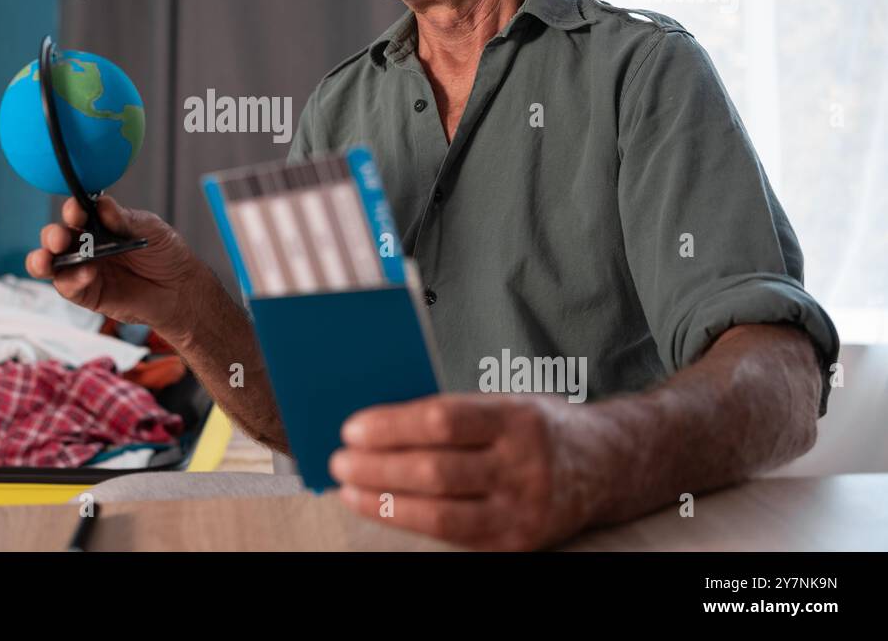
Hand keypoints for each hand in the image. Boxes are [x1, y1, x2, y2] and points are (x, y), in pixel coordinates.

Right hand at [24, 195, 204, 340]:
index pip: (76, 214)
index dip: (72, 211)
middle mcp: (86, 246)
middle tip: (59, 237)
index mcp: (98, 224)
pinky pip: (69, 287)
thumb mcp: (149, 228)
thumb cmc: (166, 254)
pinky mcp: (89, 294)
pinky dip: (72, 280)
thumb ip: (124, 219)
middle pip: (56, 238)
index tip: (75, 210)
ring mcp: (84, 270)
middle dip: (52, 235)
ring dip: (44, 260)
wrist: (181, 288)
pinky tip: (86, 274)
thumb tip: (102, 204)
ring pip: (52, 265)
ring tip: (49, 259)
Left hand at [328, 392, 608, 549]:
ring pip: (440, 513)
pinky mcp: (516, 544)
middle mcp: (524, 466)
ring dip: (384, 501)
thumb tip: (377, 421)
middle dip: (377, 467)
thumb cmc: (536, 426)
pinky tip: (381, 508)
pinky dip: (408, 522)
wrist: (605, 467)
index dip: (391, 425)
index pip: (443, 420)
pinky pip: (452, 538)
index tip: (353, 428)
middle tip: (340, 460)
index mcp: (517, 418)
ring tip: (349, 487)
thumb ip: (452, 411)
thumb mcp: (504, 402)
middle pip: (435, 470)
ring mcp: (522, 510)